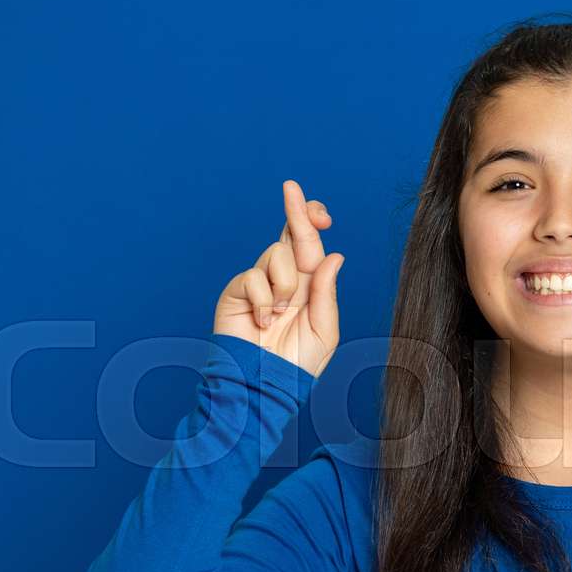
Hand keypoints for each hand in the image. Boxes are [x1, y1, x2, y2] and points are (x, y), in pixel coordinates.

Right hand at [213, 179, 345, 378]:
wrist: (264, 385)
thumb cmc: (297, 363)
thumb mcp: (324, 330)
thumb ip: (327, 293)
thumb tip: (334, 255)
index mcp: (309, 285)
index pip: (310, 245)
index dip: (311, 221)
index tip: (320, 212)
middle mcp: (284, 279)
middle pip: (291, 235)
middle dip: (296, 211)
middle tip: (291, 186)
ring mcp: (259, 283)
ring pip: (276, 256)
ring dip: (285, 286)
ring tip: (278, 315)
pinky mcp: (237, 291)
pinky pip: (254, 277)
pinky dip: (263, 301)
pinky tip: (261, 322)